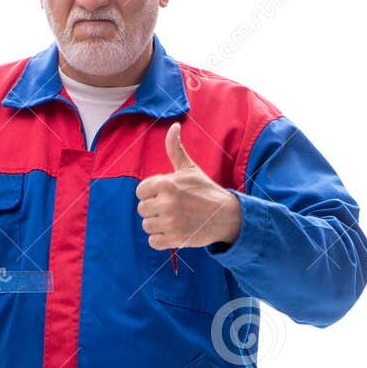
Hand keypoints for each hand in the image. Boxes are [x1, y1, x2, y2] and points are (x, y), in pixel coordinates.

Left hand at [135, 122, 241, 252]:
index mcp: (168, 183)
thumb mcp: (190, 169)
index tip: (166, 195)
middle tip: (172, 208)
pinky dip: (160, 239)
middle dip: (154, 209)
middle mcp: (167, 202)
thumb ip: (176, 149)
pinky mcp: (175, 239)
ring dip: (157, 224)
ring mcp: (171, 222)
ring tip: (173, 219)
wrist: (225, 216)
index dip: (151, 193)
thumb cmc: (205, 191)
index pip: (140, 191)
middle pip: (142, 209)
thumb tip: (173, 126)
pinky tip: (173, 231)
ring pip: (146, 225)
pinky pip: (153, 241)